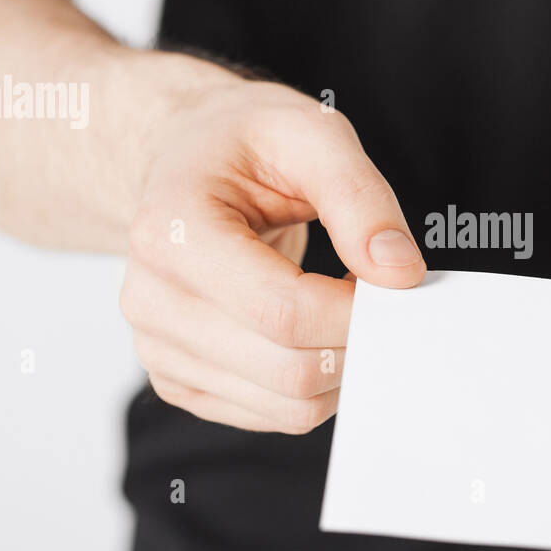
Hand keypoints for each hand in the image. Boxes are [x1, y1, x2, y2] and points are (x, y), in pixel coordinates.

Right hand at [119, 79, 424, 432]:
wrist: (187, 160)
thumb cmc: (247, 143)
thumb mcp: (312, 134)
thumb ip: (361, 199)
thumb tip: (400, 274)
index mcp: (169, 231)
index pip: (282, 311)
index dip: (355, 312)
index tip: (395, 285)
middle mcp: (150, 298)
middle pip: (287, 368)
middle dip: (356, 344)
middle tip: (382, 301)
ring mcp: (158, 347)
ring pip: (286, 406)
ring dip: (342, 369)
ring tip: (346, 309)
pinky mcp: (179, 379)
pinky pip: (272, 416)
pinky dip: (317, 387)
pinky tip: (318, 334)